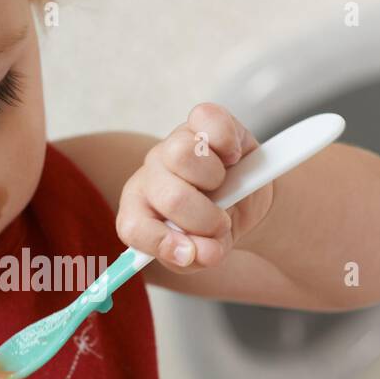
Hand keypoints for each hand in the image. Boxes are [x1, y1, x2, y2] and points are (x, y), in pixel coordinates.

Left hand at [116, 103, 272, 272]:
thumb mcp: (203, 252)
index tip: (191, 254)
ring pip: (184, 155)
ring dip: (214, 179)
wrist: (246, 198)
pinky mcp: (200, 121)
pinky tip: (233, 157)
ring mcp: (173, 143)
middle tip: (220, 222)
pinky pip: (209, 122)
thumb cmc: (213, 225)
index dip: (162, 243)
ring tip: (223, 186)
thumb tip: (206, 252)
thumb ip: (198, 257)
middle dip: (204, 218)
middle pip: (170, 196)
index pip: (133, 226)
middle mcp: (151, 174)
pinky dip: (229, 144)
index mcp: (140, 210)